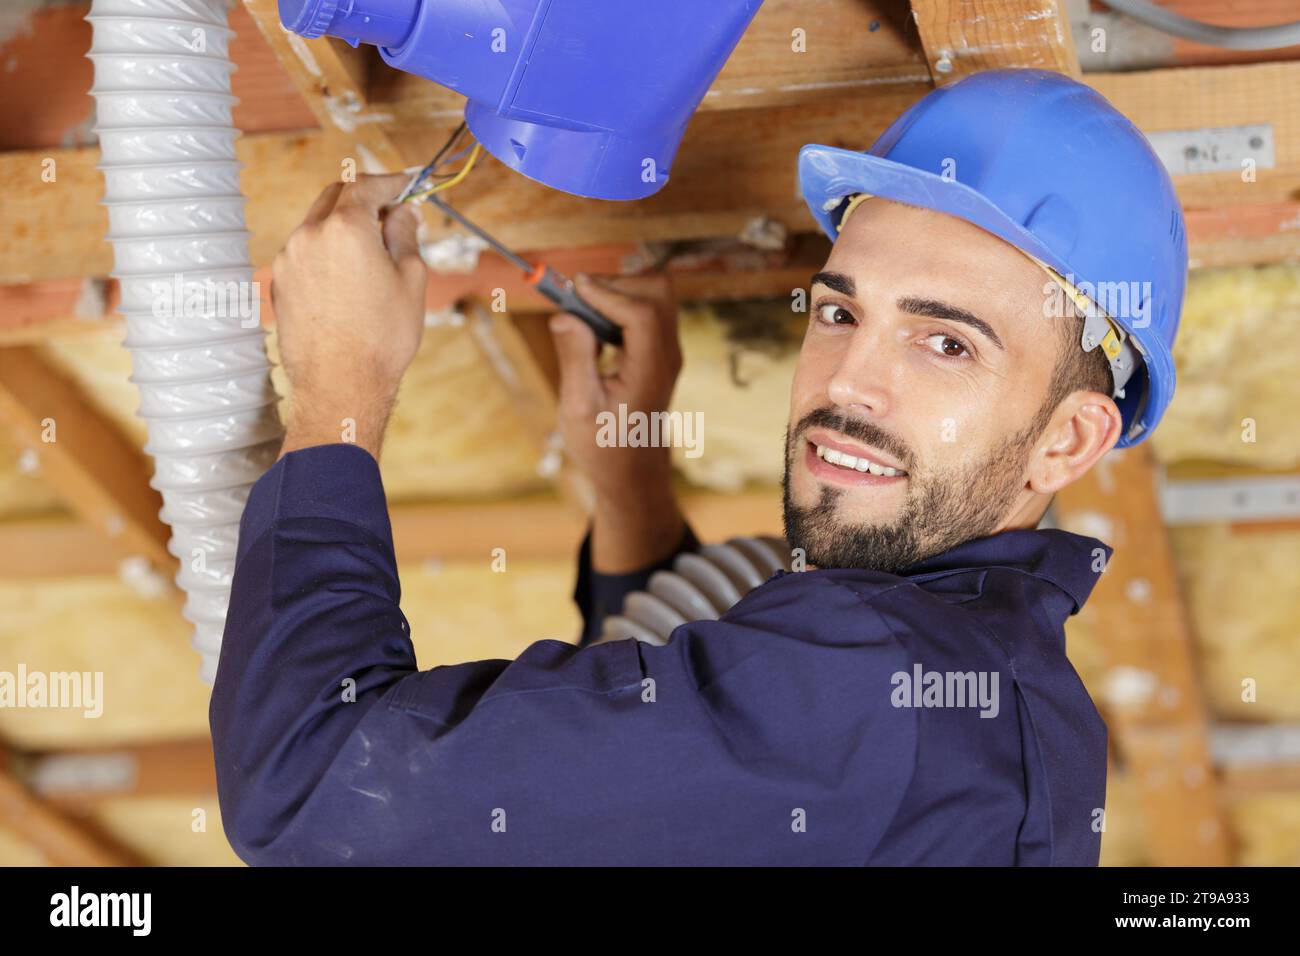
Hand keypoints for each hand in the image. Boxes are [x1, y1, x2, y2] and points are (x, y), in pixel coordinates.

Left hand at [271, 174, 426, 460]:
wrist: (341, 384)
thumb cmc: (382, 337)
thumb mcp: (410, 280)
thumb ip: (404, 235)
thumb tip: (402, 213)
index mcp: (344, 227)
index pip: (367, 185)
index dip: (391, 180)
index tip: (407, 182)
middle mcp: (308, 235)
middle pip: (335, 196)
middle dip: (363, 197)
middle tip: (391, 211)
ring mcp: (287, 259)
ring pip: (317, 224)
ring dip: (343, 226)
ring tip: (372, 251)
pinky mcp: (279, 283)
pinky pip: (304, 252)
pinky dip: (326, 251)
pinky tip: (348, 276)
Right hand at [549, 272, 687, 570]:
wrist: (632, 471)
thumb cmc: (604, 447)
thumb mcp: (578, 409)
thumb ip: (574, 359)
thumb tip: (564, 316)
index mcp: (651, 371)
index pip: (642, 312)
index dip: (607, 292)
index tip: (573, 288)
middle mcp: (667, 356)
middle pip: (657, 292)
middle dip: (614, 285)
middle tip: (575, 300)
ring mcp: (667, 352)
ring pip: (656, 295)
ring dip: (618, 292)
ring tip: (583, 314)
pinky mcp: (659, 351)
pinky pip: (647, 310)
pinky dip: (620, 305)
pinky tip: (594, 328)